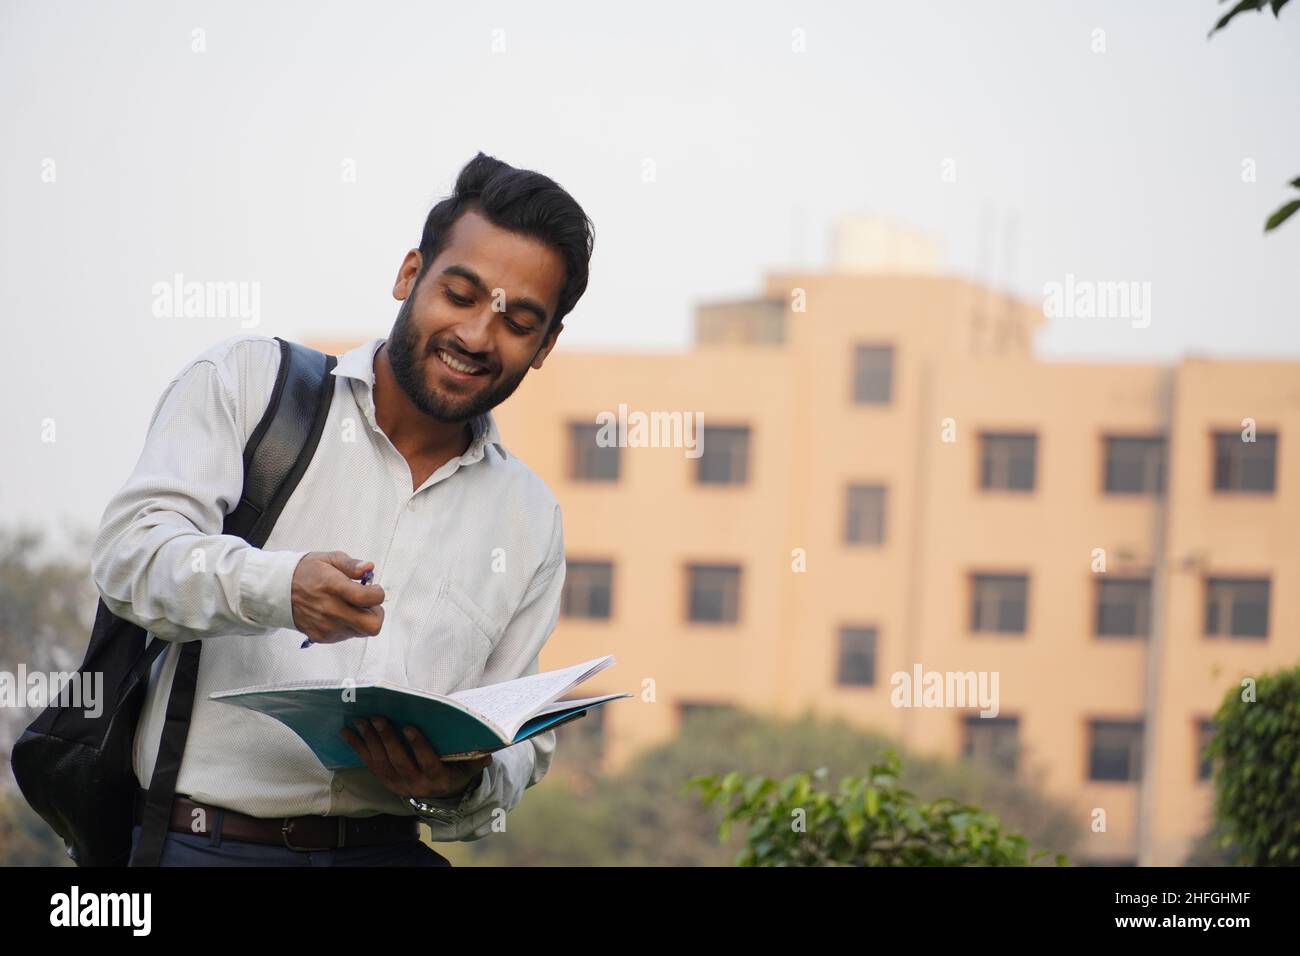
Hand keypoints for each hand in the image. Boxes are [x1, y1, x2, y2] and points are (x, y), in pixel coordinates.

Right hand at [291, 551, 384, 643]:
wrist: (278, 591)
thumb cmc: (307, 573)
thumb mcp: (329, 559)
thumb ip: (352, 564)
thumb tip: (369, 568)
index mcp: (333, 587)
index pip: (368, 599)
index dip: (378, 594)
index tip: (374, 589)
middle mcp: (330, 610)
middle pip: (371, 625)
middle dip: (376, 614)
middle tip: (368, 603)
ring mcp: (326, 626)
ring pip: (361, 632)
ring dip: (363, 620)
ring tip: (351, 606)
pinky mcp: (322, 636)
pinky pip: (347, 636)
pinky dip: (350, 626)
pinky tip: (339, 613)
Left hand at [340, 716, 492, 800]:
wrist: (440, 797)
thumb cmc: (456, 772)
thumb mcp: (468, 768)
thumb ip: (476, 760)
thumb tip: (489, 750)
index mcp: (437, 779)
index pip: (426, 762)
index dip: (418, 745)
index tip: (410, 726)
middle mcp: (415, 784)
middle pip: (398, 761)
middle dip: (387, 739)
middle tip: (378, 718)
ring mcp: (397, 784)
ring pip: (381, 763)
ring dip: (370, 741)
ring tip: (361, 721)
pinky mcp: (385, 781)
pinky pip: (369, 764)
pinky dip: (358, 748)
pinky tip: (347, 733)